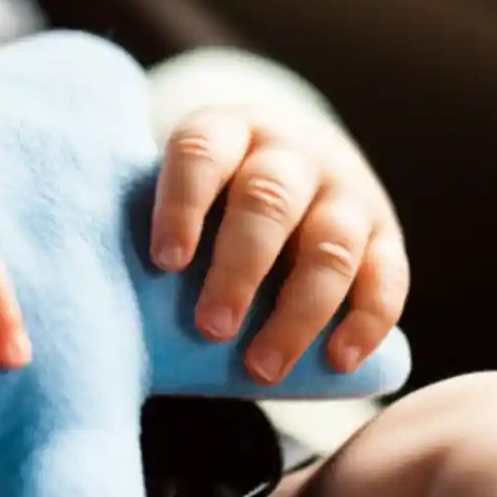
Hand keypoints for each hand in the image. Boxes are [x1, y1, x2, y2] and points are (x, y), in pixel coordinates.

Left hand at [149, 105, 409, 383]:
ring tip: (261, 367)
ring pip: (330, 246)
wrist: (295, 153)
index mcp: (229, 129)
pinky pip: (387, 276)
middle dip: (239, 269)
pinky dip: (366, 320)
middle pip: (269, 202)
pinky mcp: (385, 231)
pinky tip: (337, 359)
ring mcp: (346, 188)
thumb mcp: (187, 178)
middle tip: (211, 326)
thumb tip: (109, 293)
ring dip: (296, 312)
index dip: (183, 206)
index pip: (201, 155)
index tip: (164, 262)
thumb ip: (160, 216)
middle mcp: (292, 150)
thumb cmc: (215, 187)